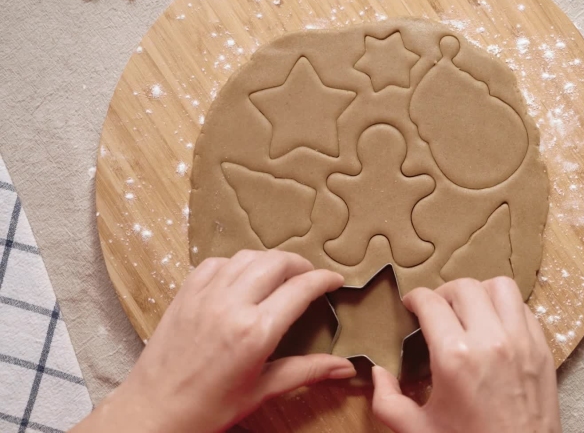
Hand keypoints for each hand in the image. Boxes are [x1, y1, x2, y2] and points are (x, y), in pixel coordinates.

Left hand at [72, 250, 354, 432]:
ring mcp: (206, 295)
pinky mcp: (186, 293)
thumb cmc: (208, 408)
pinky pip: (217, 263)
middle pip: (277, 262)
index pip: (301, 288)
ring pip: (248, 256)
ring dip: (270, 260)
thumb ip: (307, 371)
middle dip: (301, 264)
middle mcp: (232, 305)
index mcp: (256, 331)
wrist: (153, 411)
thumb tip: (346, 368)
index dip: (324, 279)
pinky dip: (237, 264)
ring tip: (280, 275)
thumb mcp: (263, 390)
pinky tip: (242, 278)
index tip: (335, 280)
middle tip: (310, 277)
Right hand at [372, 277, 560, 432]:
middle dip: (444, 293)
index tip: (411, 305)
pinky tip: (495, 326)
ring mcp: (521, 341)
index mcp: (455, 357)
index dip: (415, 298)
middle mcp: (490, 340)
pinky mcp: (541, 349)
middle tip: (436, 310)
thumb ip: (387, 400)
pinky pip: (524, 308)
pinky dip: (507, 308)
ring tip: (468, 310)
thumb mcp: (417, 430)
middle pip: (464, 287)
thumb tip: (379, 372)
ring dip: (480, 292)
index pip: (430, 302)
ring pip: (500, 287)